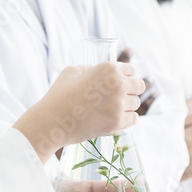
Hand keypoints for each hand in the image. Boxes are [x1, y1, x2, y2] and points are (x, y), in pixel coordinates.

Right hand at [14, 63, 143, 161]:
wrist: (51, 122)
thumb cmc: (58, 95)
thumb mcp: (71, 71)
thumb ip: (89, 68)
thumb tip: (96, 70)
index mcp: (108, 68)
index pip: (131, 69)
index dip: (125, 75)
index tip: (121, 81)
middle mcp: (117, 84)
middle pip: (139, 85)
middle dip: (132, 89)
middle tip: (121, 95)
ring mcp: (118, 104)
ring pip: (136, 103)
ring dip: (128, 105)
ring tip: (114, 107)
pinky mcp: (117, 122)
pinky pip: (134, 119)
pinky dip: (128, 118)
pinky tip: (118, 117)